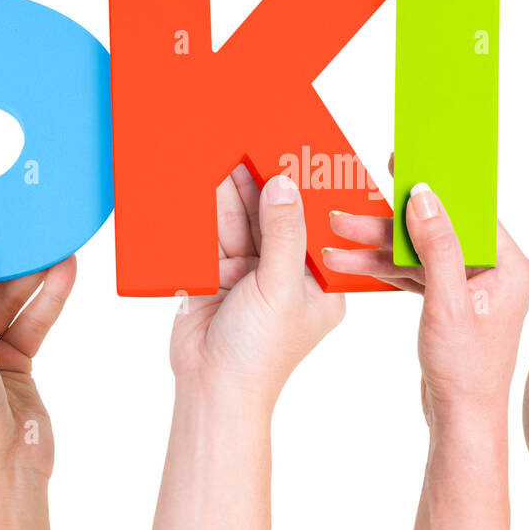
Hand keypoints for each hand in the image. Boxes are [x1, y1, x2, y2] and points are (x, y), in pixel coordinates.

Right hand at [169, 168, 344, 408]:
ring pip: (245, 220)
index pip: (319, 224)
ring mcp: (253, 272)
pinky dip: (211, 208)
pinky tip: (207, 177)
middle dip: (267, 182)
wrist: (210, 389)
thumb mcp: (280, 287)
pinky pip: (217, 233)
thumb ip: (282, 232)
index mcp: (321, 281)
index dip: (310, 190)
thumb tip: (284, 184)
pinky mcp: (220, 273)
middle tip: (256, 140)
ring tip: (228, 146)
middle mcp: (288, 273)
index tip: (302, 154)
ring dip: (236, 189)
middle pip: (278, 216)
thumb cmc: (259, 353)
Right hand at [322, 177, 528, 426]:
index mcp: (509, 265)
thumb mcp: (448, 304)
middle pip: (436, 228)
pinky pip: (414, 274)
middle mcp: (493, 271)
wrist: (460, 423)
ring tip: (336, 237)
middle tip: (349, 211)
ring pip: (418, 252)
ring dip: (377, 247)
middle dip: (389, 223)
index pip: (468, 210)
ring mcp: (469, 288)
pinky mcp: (449, 303)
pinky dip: (384, 269)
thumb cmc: (466, 372)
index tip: (400, 163)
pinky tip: (350, 261)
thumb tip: (423, 195)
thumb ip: (437, 247)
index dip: (432, 186)